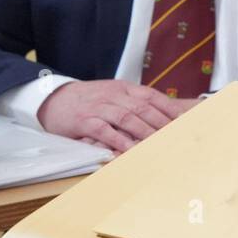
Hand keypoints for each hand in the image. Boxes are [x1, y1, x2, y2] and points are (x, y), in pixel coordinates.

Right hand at [38, 79, 198, 152]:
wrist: (53, 99)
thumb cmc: (89, 100)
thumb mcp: (112, 95)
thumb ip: (134, 102)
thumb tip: (161, 115)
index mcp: (123, 88)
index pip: (152, 96)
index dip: (169, 108)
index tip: (185, 121)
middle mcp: (113, 95)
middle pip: (143, 107)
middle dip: (163, 122)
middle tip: (178, 136)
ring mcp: (98, 107)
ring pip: (127, 118)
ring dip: (145, 132)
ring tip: (160, 145)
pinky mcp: (84, 121)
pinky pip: (105, 131)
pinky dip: (119, 141)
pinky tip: (131, 150)